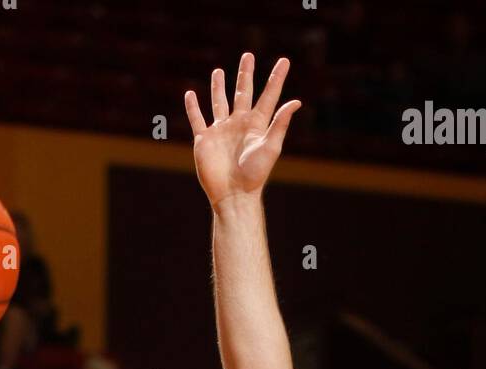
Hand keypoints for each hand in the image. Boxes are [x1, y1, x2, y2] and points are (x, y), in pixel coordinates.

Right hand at [185, 52, 300, 208]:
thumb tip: (296, 101)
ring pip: (219, 102)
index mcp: (256, 124)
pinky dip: (192, 107)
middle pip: (242, 93)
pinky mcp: (204, 140)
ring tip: (218, 71)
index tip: (284, 61)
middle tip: (248, 56)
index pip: (268, 96)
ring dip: (218, 87)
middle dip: (245, 75)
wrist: (233, 195)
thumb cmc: (255, 174)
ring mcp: (221, 131)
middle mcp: (239, 124)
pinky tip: (189, 95)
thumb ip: (280, 123)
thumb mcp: (271, 146)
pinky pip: (196, 119)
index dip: (276, 79)